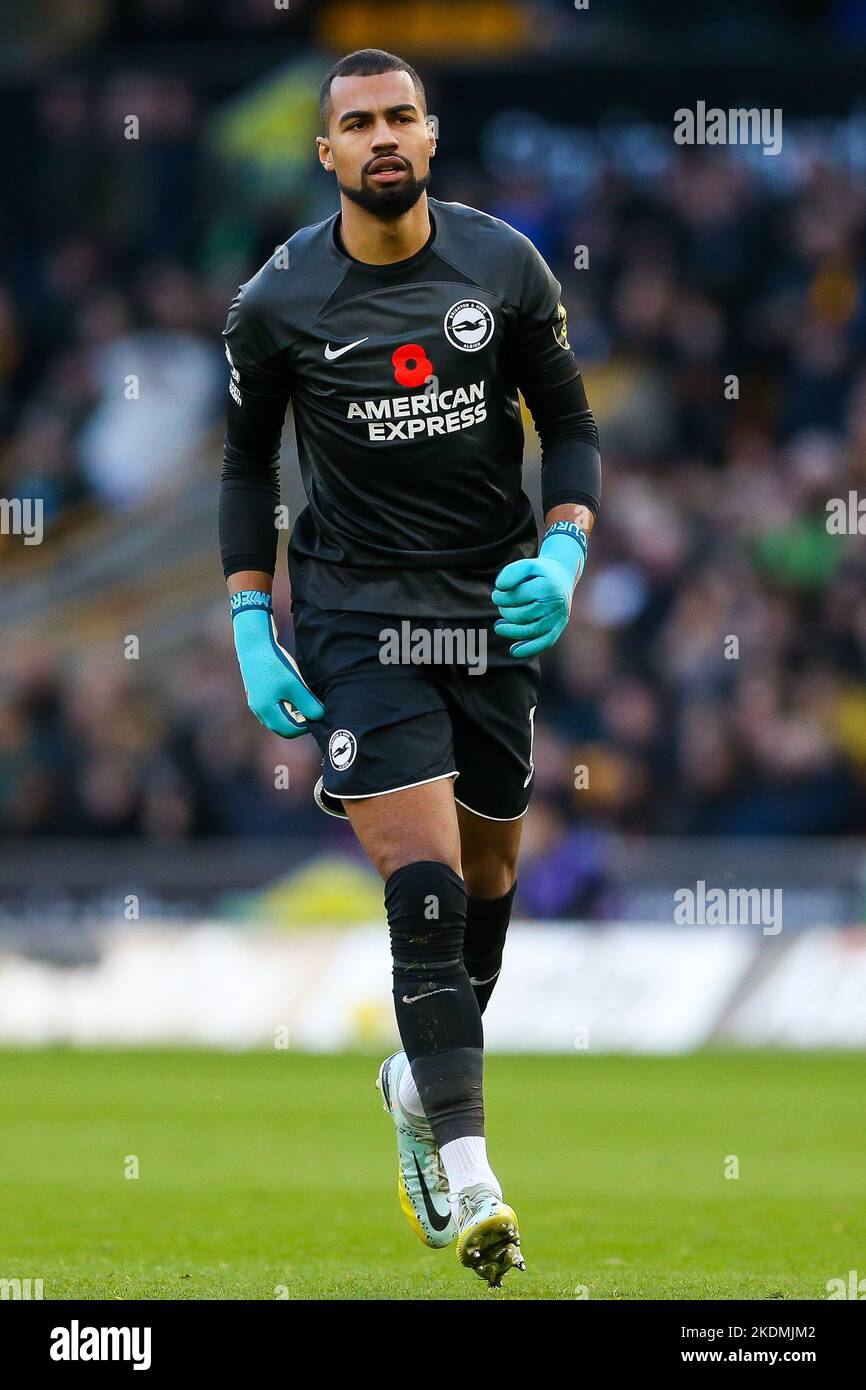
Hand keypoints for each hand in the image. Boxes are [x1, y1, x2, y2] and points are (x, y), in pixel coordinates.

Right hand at [231, 592, 323, 737]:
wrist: (254, 644)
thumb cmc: (275, 664)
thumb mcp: (295, 684)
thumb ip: (308, 703)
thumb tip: (320, 717)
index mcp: (266, 711)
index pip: (289, 731)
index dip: (306, 725)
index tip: (316, 713)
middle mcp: (258, 710)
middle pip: (283, 727)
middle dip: (299, 721)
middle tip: (312, 708)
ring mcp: (256, 702)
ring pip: (278, 717)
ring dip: (292, 713)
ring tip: (303, 698)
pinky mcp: (257, 694)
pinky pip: (274, 708)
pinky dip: (285, 706)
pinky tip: (293, 691)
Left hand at [492, 557, 572, 657]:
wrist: (561, 577)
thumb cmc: (538, 573)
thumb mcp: (526, 565)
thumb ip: (511, 572)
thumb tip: (500, 587)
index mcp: (547, 586)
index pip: (517, 597)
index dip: (501, 597)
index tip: (497, 593)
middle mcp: (556, 603)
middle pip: (522, 615)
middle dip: (505, 611)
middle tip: (501, 605)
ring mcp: (559, 617)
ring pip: (531, 630)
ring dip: (511, 630)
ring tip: (499, 626)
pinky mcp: (558, 627)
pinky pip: (545, 642)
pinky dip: (529, 648)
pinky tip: (513, 652)